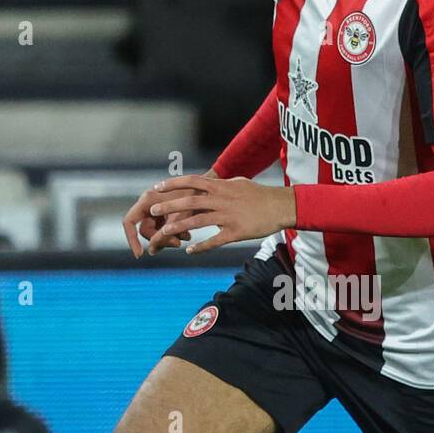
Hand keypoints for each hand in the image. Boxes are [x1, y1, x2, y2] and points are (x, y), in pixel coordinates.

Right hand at [124, 169, 217, 256]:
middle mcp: (150, 203)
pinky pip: (165, 229)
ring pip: (157, 232)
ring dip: (170, 238)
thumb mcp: (179, 219)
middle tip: (178, 244)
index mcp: (148, 200)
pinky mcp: (167, 213)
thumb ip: (163, 235)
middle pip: (146, 231)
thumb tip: (151, 252)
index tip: (140, 255)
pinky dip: (175, 234)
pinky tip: (188, 234)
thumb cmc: (196, 200)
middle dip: (161, 240)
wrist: (211, 189)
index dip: (131, 239)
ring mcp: (158, 208)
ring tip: (187, 236)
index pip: (129, 222)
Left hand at [140, 174, 296, 254]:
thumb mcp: (239, 183)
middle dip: (169, 205)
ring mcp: (228, 216)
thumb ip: (222, 184)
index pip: (192, 182)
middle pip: (189, 201)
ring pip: (197, 222)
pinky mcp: (236, 232)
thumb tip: (210, 181)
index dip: (173, 184)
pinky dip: (201, 246)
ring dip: (178, 228)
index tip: (158, 187)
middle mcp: (222, 200)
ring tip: (163, 233)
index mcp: (221, 187)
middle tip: (152, 210)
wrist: (281, 206)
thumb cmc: (260, 195)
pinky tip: (189, 251)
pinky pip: (215, 241)